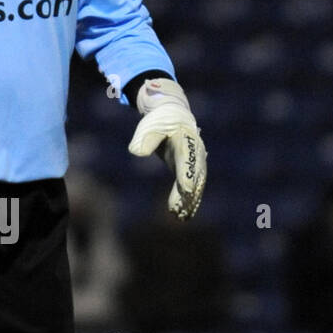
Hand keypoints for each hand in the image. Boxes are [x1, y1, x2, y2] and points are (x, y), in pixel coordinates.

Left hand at [127, 77, 206, 220]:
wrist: (174, 116)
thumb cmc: (160, 120)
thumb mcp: (150, 126)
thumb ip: (145, 139)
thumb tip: (137, 152)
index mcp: (186, 140)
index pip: (187, 160)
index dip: (187, 174)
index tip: (186, 189)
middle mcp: (195, 153)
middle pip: (194, 175)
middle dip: (188, 194)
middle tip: (180, 209)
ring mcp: (195, 162)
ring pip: (195, 184)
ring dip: (189, 201)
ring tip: (180, 217)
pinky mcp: (190, 170)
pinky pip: (192, 187)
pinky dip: (189, 201)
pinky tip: (183, 215)